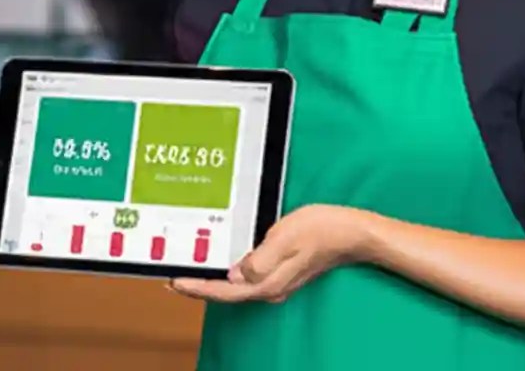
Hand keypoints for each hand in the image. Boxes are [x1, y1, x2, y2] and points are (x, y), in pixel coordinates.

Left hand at [170, 204, 372, 303]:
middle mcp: (270, 288)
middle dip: (199, 286)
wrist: (352, 233)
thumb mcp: (285, 238)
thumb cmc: (321, 231)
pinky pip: (248, 278)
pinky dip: (229, 274)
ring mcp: (277, 281)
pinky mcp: (282, 272)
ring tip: (192, 272)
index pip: (223, 291)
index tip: (173, 281)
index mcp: (268, 283)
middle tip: (173, 278)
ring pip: (236, 287)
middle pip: (226, 293)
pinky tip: (224, 263)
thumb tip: (236, 275)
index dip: (196, 287)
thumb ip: (258, 259)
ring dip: (212, 281)